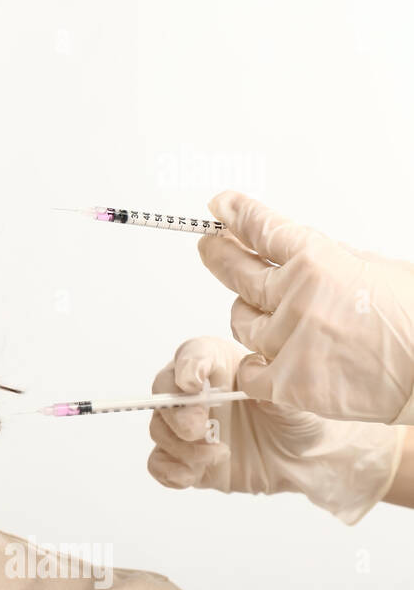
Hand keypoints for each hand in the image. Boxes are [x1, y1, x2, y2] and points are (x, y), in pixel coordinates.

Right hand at [147, 336, 403, 524]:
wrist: (308, 461)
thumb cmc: (302, 420)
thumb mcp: (297, 401)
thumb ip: (273, 387)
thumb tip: (251, 376)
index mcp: (221, 364)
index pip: (192, 354)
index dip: (187, 367)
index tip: (193, 384)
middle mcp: (197, 393)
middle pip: (163, 392)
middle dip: (176, 412)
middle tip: (197, 429)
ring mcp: (187, 426)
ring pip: (160, 429)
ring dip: (181, 446)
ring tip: (220, 455)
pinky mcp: (185, 457)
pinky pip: (159, 463)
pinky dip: (170, 471)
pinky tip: (195, 474)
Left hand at [200, 190, 413, 424]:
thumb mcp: (379, 269)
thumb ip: (332, 260)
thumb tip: (296, 253)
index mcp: (319, 261)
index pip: (264, 231)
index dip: (238, 216)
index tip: (220, 206)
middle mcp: (295, 298)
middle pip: (237, 272)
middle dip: (220, 255)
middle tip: (210, 245)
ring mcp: (288, 341)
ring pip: (242, 320)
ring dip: (251, 315)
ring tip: (269, 316)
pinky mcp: (289, 382)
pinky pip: (249, 371)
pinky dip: (255, 367)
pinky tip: (265, 362)